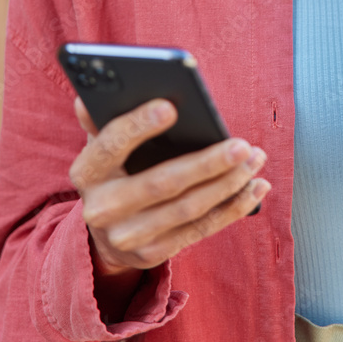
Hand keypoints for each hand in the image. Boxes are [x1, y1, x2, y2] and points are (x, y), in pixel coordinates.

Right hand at [70, 96, 270, 274]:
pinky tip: (256, 186)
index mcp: (86, 172)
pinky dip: (233, 207)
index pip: (111, 144)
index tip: (171, 106)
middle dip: (206, 163)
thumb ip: (101, 117)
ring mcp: (128, 237)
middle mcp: (102, 208)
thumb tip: (94, 87)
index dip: (139, 125)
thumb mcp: (101, 144)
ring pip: (188, 208)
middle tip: (241, 144)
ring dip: (229, 183)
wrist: (106, 234)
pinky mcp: (154, 254)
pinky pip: (201, 229)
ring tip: (255, 158)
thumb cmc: (114, 170)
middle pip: (161, 183)